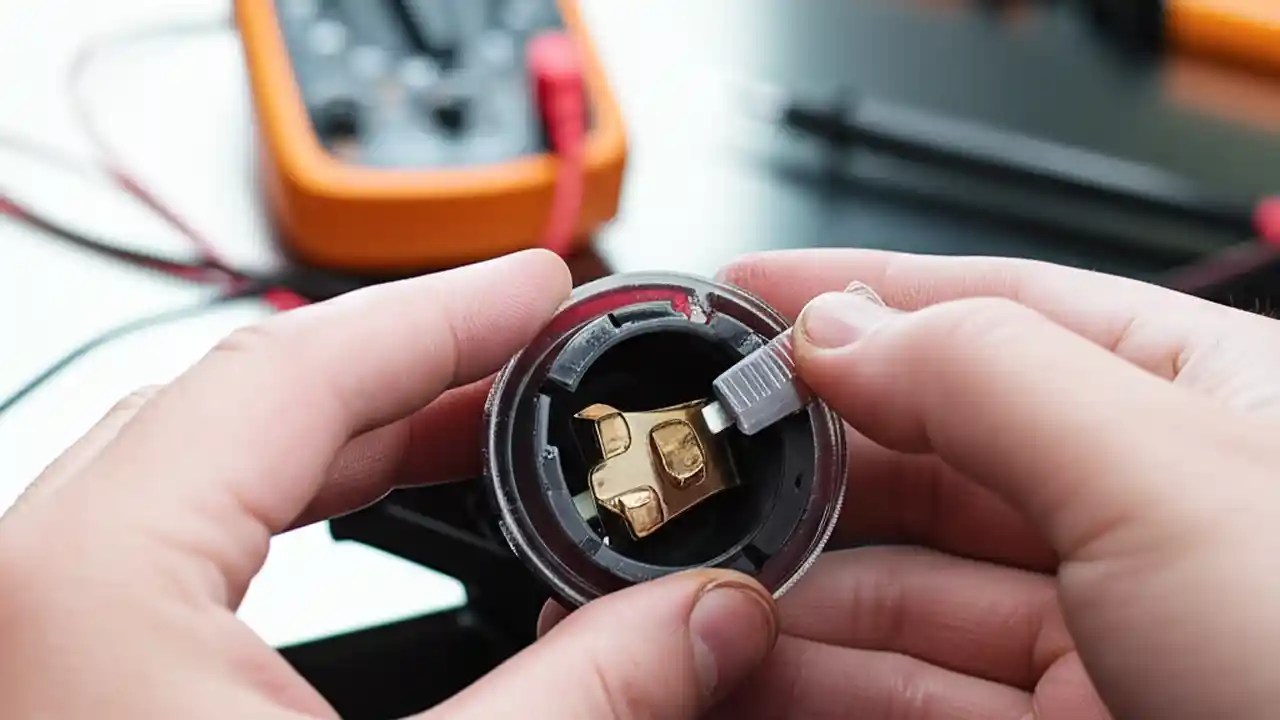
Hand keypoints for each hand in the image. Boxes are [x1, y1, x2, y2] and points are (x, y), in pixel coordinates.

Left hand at [0, 250, 776, 718]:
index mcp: (92, 577)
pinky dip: (293, 506)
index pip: (296, 366)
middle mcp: (33, 581)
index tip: (538, 290)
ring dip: (355, 438)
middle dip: (411, 370)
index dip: (444, 314)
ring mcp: (31, 626)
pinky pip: (182, 538)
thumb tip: (710, 620)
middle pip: (251, 402)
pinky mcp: (53, 673)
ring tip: (479, 430)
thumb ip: (585, 698)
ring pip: (210, 467)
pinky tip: (369, 522)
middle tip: (531, 357)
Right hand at [709, 249, 1279, 719]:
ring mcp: (1102, 632)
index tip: (742, 294)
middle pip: (932, 453)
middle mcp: (1143, 509)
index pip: (990, 312)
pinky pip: (919, 690)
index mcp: (1192, 398)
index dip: (858, 295)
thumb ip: (984, 378)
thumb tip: (839, 325)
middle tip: (703, 456)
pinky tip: (754, 664)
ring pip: (911, 586)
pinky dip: (825, 677)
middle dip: (810, 452)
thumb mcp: (1166, 476)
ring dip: (801, 580)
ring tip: (703, 573)